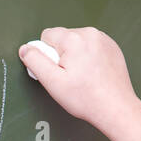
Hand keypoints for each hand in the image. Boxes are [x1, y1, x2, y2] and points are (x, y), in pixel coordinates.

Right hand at [18, 26, 140, 140]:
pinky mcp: (112, 47)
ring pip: (77, 42)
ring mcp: (104, 39)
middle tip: (70, 77)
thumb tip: (25, 49)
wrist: (116, 108)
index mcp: (74, 39)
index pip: (46, 36)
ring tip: (82, 77)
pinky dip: (89, 57)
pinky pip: (91, 46)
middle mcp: (90, 33)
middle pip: (62, 38)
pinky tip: (92, 74)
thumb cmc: (86, 98)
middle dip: (61, 55)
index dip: (47, 55)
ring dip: (75, 56)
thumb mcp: (52, 82)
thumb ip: (35, 61)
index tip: (57, 71)